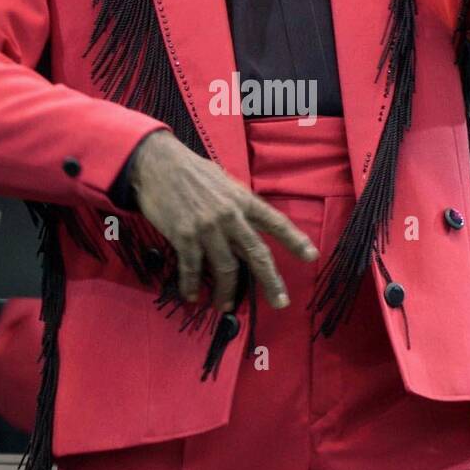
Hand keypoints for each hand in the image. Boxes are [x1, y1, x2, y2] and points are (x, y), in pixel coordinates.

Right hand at [127, 130, 318, 311]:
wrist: (157, 163)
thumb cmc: (192, 171)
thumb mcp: (224, 181)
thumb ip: (238, 205)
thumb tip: (249, 224)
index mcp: (243, 199)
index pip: (276, 222)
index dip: (295, 240)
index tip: (312, 256)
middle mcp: (230, 216)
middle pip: (257, 254)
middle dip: (271, 281)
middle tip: (280, 303)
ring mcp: (207, 228)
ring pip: (226, 269)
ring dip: (227, 292)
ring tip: (225, 306)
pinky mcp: (184, 237)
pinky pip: (192, 269)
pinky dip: (192, 286)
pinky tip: (193, 296)